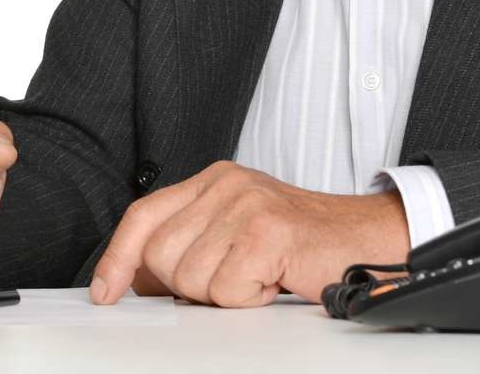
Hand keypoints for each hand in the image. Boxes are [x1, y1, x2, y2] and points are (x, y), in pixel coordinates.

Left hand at [91, 161, 407, 307]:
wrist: (373, 241)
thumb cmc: (305, 246)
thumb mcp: (236, 234)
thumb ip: (189, 245)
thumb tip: (136, 280)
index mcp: (212, 181)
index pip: (143, 216)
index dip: (118, 257)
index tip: (106, 291)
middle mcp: (225, 184)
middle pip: (160, 254)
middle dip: (190, 285)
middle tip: (236, 279)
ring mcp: (246, 204)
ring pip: (190, 277)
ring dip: (225, 294)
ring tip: (260, 278)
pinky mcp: (267, 231)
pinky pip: (226, 289)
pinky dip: (250, 299)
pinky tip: (275, 282)